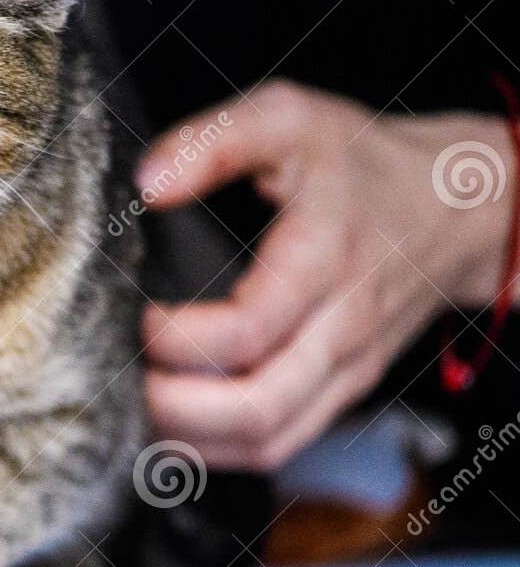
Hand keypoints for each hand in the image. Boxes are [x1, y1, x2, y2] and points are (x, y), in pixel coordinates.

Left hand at [140, 80, 513, 470]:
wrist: (453, 205)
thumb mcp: (288, 117)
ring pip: (265, 441)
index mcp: (326, 259)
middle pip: (257, 408)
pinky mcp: (339, 392)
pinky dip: (214, 449)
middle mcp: (342, 328)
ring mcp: (344, 370)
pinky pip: (275, 445)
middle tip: (115, 379)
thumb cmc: (357, 160)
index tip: (131, 317)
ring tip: (127, 406)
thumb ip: (214, 142)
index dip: (177, 338)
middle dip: (171, 409)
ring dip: (187, 439)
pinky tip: (164, 426)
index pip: (250, 330)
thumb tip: (147, 184)